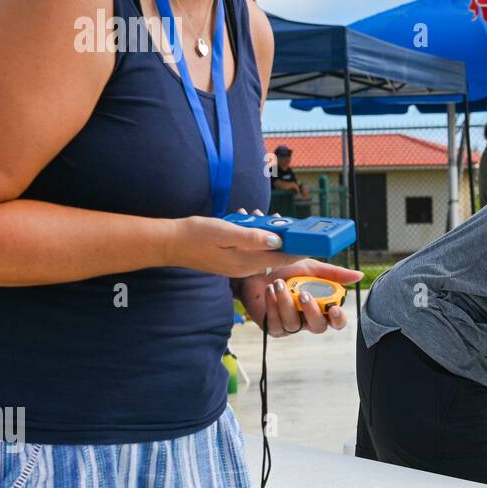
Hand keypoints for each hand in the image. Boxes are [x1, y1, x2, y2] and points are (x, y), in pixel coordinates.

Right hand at [168, 209, 306, 277]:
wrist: (170, 243)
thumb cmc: (196, 235)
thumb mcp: (226, 231)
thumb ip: (252, 237)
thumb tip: (277, 239)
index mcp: (246, 262)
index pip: (282, 258)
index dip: (301, 249)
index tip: (316, 241)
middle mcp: (245, 268)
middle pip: (276, 256)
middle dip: (288, 240)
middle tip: (295, 224)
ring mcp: (238, 265)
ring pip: (265, 251)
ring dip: (271, 236)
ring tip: (272, 219)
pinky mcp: (232, 261)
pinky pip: (253, 249)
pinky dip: (258, 237)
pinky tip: (253, 224)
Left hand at [225, 207, 360, 335]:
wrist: (255, 268)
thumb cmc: (284, 267)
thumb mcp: (311, 268)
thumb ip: (334, 274)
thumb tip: (360, 275)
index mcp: (320, 305)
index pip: (336, 320)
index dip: (339, 318)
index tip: (335, 308)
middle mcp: (306, 318)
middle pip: (318, 327)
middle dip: (312, 311)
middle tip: (303, 294)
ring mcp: (290, 324)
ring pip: (294, 325)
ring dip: (286, 304)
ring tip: (279, 284)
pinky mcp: (272, 327)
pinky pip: (276, 324)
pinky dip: (273, 307)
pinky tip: (269, 292)